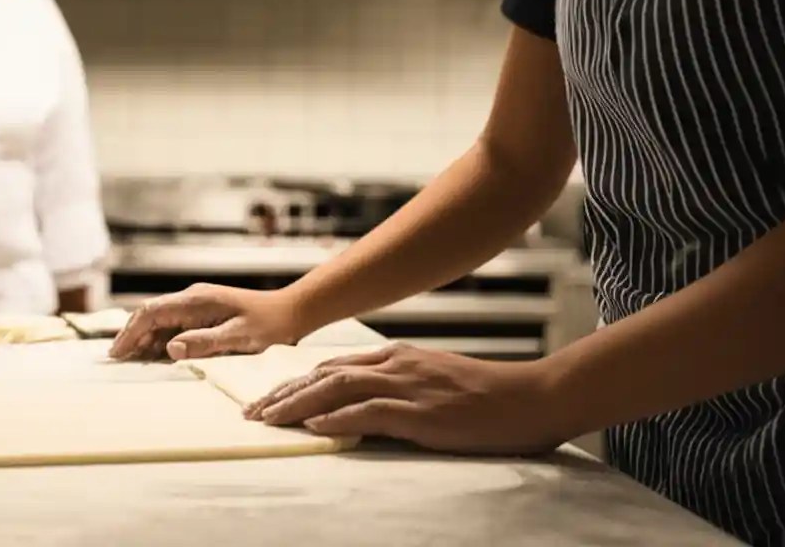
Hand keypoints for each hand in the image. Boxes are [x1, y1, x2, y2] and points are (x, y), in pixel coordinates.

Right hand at [108, 284, 301, 361]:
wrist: (291, 311)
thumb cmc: (269, 325)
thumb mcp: (238, 337)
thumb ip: (204, 342)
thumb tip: (170, 349)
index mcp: (196, 301)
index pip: (151, 313)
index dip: (131, 333)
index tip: (117, 353)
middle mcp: (192, 298)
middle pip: (150, 313)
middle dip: (131, 335)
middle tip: (116, 358)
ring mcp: (197, 305)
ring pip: (159, 319)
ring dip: (143, 338)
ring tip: (130, 359)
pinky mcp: (203, 313)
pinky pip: (173, 324)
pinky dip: (159, 339)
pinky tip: (154, 355)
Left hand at [246, 344, 570, 455]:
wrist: (532, 397)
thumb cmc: (487, 395)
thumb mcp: (433, 380)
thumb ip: (397, 385)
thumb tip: (359, 402)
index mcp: (397, 356)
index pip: (333, 366)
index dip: (296, 382)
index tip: (268, 398)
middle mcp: (396, 364)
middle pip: (325, 374)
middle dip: (284, 393)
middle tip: (252, 412)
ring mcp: (409, 386)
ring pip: (339, 388)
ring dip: (298, 404)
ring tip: (269, 420)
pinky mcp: (422, 412)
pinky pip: (371, 412)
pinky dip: (339, 418)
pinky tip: (316, 428)